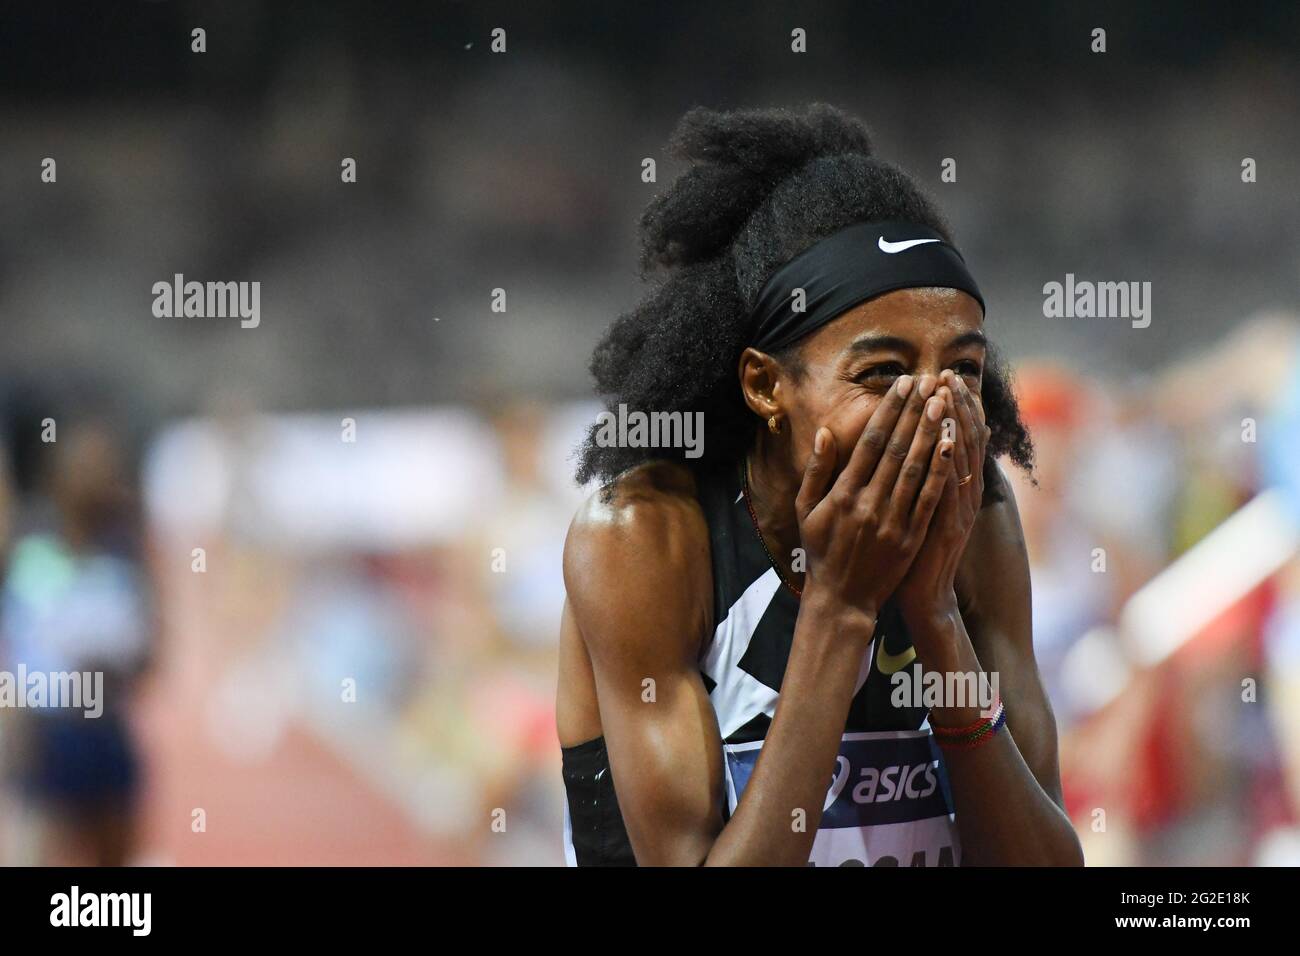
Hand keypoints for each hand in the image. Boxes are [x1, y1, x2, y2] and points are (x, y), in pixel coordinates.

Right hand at [795, 373, 955, 622]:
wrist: (841, 599)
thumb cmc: (821, 551)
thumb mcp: (806, 509)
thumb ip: (817, 470)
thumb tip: (826, 433)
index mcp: (842, 493)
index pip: (870, 442)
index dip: (888, 411)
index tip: (902, 385)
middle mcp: (868, 503)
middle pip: (896, 449)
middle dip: (914, 412)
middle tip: (929, 382)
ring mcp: (891, 521)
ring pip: (915, 469)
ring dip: (931, 433)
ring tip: (943, 402)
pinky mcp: (910, 538)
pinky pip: (929, 499)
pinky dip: (941, 471)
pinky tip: (952, 447)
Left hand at [895, 371, 990, 631]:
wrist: (924, 597)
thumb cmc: (917, 552)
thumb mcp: (927, 509)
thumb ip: (932, 478)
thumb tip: (934, 444)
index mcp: (956, 487)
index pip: (961, 437)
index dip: (956, 407)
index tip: (945, 377)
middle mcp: (963, 494)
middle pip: (966, 440)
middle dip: (957, 405)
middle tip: (947, 373)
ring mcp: (958, 510)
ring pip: (962, 459)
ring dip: (955, 424)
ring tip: (947, 392)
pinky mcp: (948, 527)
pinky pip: (951, 489)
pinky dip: (951, 463)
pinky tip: (947, 438)